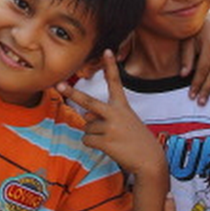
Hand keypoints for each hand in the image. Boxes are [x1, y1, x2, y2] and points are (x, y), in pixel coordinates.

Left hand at [58, 51, 161, 176]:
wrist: (150, 160)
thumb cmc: (136, 139)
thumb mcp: (124, 122)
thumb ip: (104, 116)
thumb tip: (86, 118)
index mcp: (122, 106)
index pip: (116, 82)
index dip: (111, 66)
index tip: (107, 50)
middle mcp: (115, 114)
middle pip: (89, 102)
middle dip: (73, 93)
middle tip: (59, 85)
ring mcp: (110, 127)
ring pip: (87, 127)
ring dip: (94, 134)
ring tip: (111, 139)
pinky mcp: (106, 141)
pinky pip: (87, 139)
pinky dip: (93, 144)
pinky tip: (108, 146)